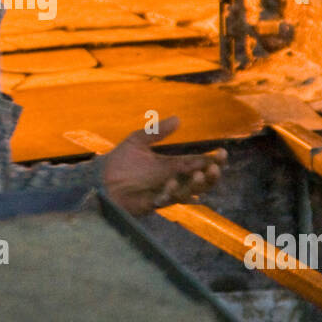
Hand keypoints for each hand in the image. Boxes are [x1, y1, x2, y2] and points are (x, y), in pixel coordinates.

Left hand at [100, 116, 225, 215]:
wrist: (99, 180)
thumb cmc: (119, 162)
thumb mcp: (137, 141)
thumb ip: (157, 132)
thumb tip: (178, 118)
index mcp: (172, 165)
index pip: (198, 163)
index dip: (213, 159)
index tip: (222, 153)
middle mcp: (172, 180)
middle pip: (200, 182)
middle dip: (211, 176)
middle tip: (216, 167)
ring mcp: (163, 193)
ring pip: (188, 193)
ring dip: (196, 185)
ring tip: (201, 174)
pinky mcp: (152, 203)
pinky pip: (166, 200)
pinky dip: (170, 192)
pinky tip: (171, 183)